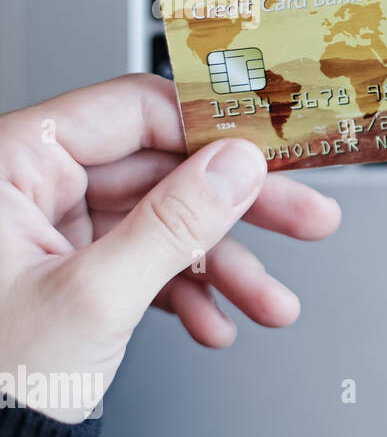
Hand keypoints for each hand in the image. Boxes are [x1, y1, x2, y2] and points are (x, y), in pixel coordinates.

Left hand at [0, 74, 340, 422]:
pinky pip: (146, 264)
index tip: (275, 146)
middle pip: (164, 171)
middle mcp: (31, 188)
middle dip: (241, 210)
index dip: (213, 129)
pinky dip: (188, 294)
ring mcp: (52, 231)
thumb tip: (236, 166)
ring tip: (271, 303)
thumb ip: (174, 222)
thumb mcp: (94, 297)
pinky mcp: (70, 270)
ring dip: (225, 267)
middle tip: (308, 216)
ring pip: (165, 223)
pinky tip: (215, 323)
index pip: (134, 113)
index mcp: (12, 164)